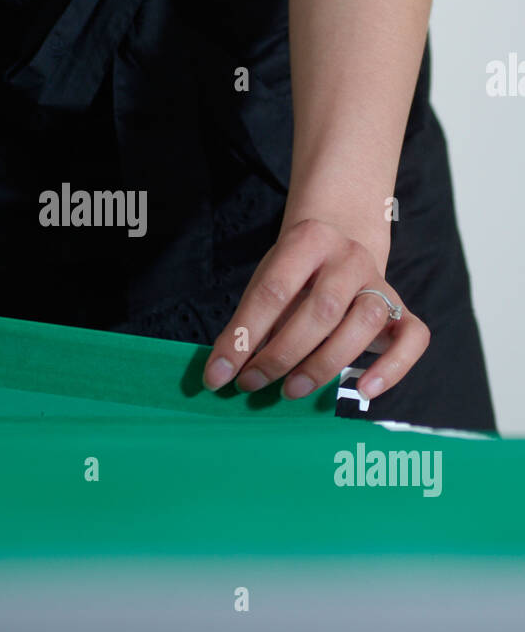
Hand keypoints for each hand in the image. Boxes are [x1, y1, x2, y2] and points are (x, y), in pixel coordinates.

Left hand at [202, 218, 428, 403]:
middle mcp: (350, 256)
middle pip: (321, 309)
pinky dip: (393, 368)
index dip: (242, 337)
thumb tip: (221, 372)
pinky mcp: (403, 309)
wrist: (341, 242)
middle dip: (281, 354)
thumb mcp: (267, 280)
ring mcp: (380, 282)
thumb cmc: (296, 272)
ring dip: (325, 364)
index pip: (272, 291)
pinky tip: (363, 392)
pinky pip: (413, 338)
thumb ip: (249, 322)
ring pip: (366, 322)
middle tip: (252, 383)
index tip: (217, 374)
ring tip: (291, 390)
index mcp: (308, 239)